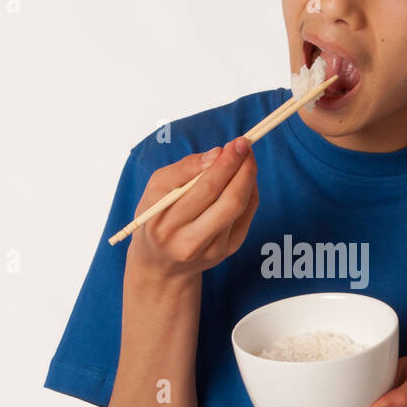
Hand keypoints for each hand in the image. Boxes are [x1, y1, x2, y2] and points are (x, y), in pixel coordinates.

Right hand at [127, 139, 257, 283]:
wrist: (161, 262)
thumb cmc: (157, 215)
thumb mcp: (156, 188)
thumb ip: (184, 168)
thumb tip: (218, 154)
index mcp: (166, 223)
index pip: (204, 189)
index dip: (225, 165)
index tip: (236, 144)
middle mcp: (190, 241)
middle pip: (228, 200)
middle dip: (241, 168)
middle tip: (245, 145)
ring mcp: (212, 249)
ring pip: (241, 207)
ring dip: (248, 177)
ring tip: (245, 158)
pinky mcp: (228, 250)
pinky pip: (246, 215)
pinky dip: (250, 191)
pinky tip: (244, 177)